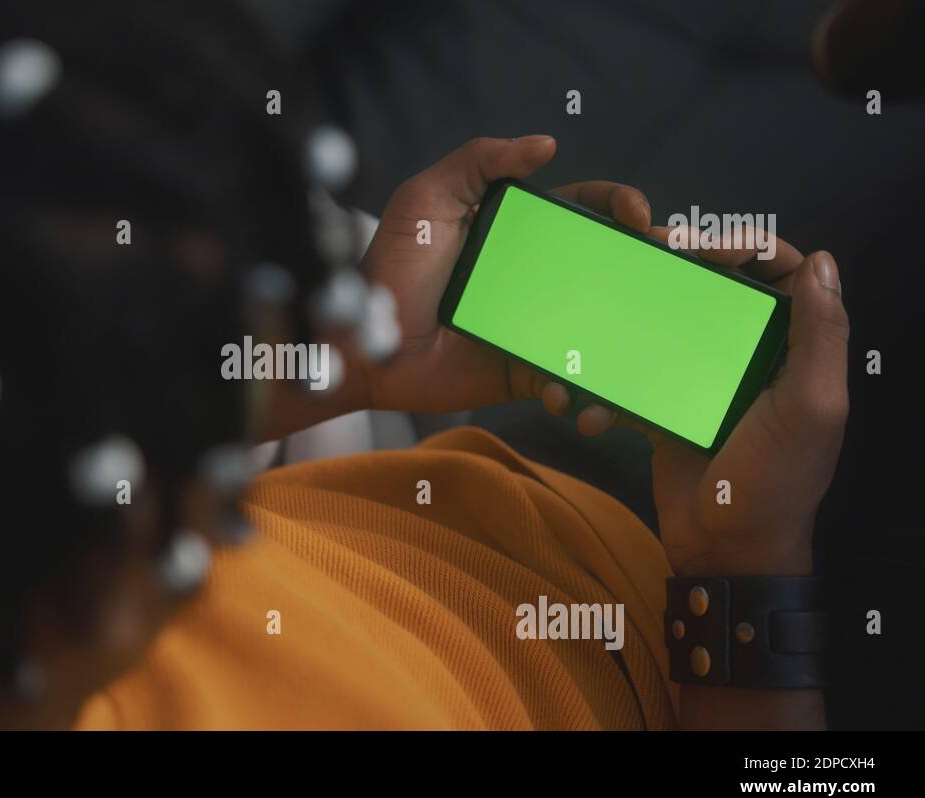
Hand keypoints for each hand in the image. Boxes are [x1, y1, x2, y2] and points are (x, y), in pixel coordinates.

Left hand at [358, 136, 650, 419]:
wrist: (364, 345)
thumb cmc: (390, 268)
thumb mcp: (426, 198)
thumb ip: (479, 160)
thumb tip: (547, 144)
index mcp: (522, 231)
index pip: (588, 209)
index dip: (622, 206)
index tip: (638, 217)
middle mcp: (539, 276)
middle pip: (614, 264)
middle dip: (662, 263)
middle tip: (697, 267)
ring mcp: (538, 325)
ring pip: (607, 324)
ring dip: (639, 329)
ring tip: (656, 333)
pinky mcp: (527, 371)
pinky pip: (572, 379)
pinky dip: (585, 386)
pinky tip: (578, 390)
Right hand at [639, 231, 849, 575]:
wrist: (724, 550)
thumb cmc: (775, 481)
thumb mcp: (811, 406)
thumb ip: (820, 335)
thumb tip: (821, 260)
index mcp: (795, 352)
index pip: (782, 275)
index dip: (748, 247)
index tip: (705, 246)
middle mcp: (754, 357)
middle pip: (721, 288)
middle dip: (684, 264)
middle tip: (646, 250)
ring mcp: (708, 381)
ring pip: (674, 323)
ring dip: (641, 313)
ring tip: (608, 301)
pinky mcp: (667, 406)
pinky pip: (639, 374)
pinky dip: (615, 379)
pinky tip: (594, 392)